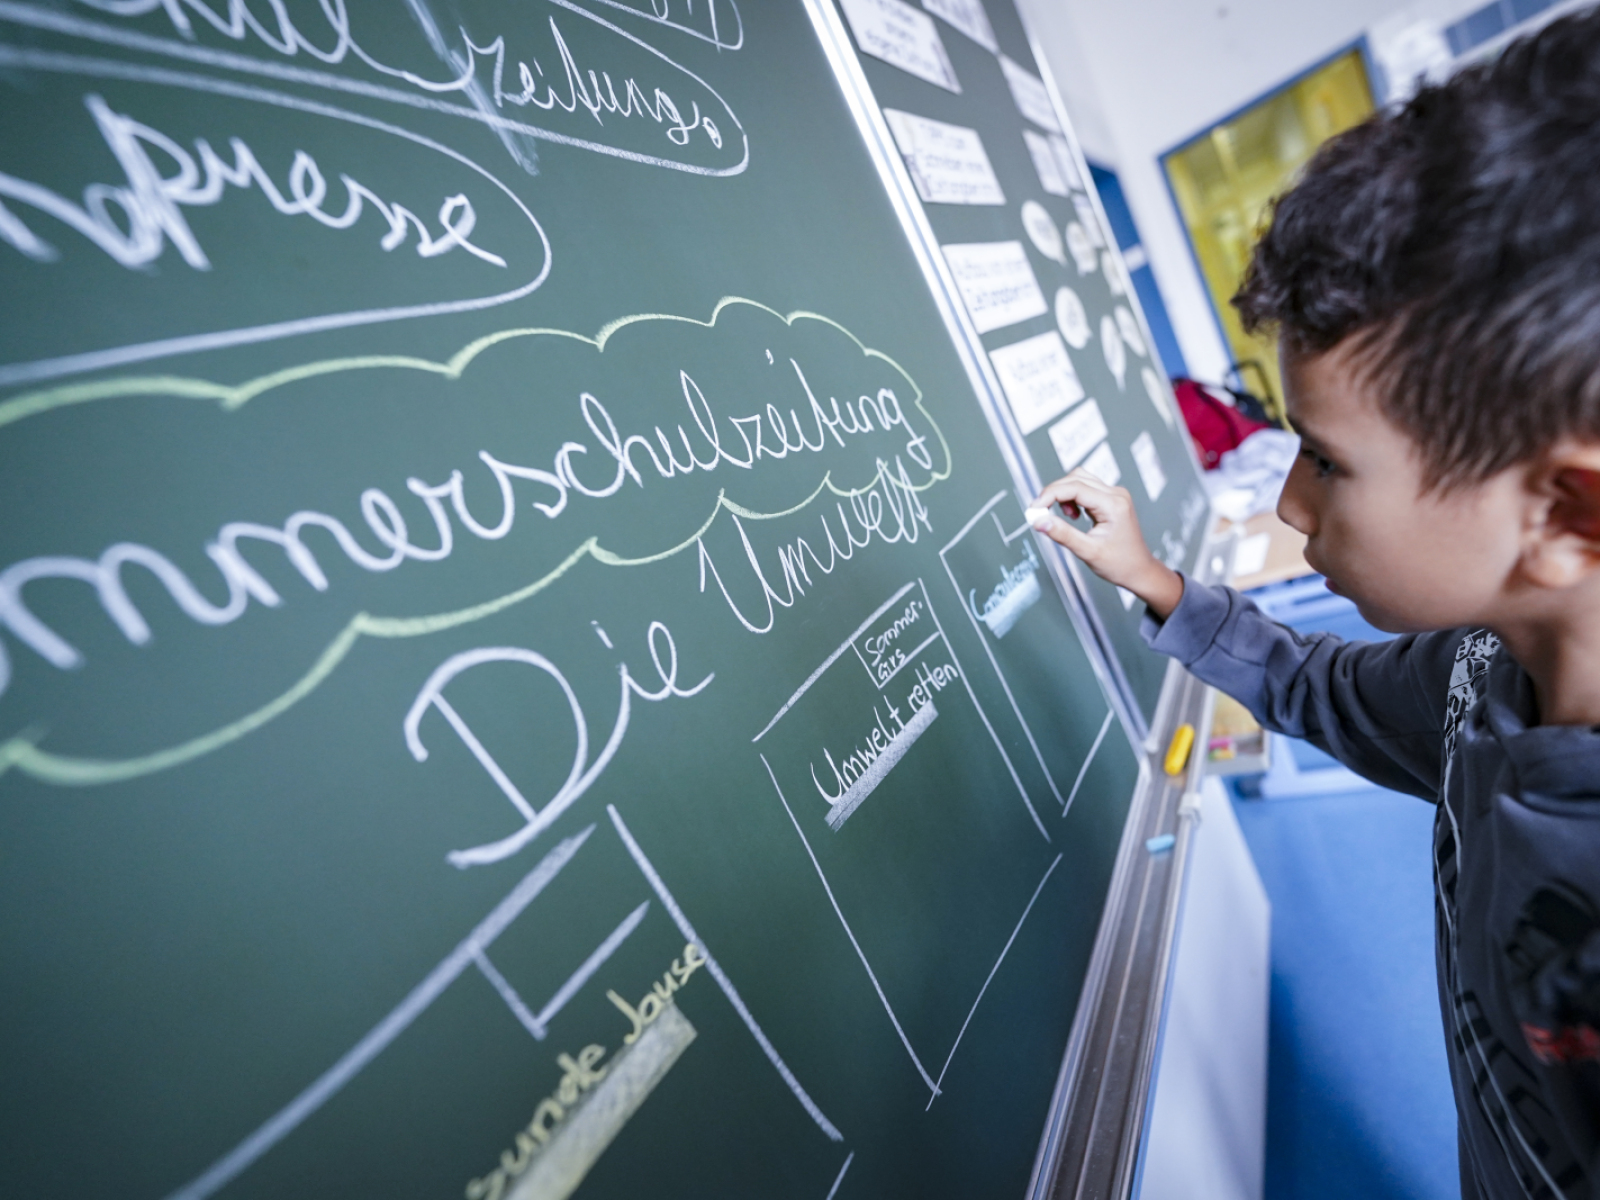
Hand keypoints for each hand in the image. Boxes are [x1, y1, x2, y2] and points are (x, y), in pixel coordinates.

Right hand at [1028, 470, 1184, 618]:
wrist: (1139, 570)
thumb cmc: (1120, 564)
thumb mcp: (1088, 551)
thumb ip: (1062, 534)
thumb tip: (1039, 521)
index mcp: (1113, 505)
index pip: (1075, 487)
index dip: (1050, 494)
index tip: (1034, 508)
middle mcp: (1116, 494)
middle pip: (1076, 478)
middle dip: (1054, 493)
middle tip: (1040, 512)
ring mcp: (1114, 495)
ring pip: (1080, 479)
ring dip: (1063, 494)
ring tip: (1063, 517)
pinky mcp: (1111, 499)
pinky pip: (1086, 488)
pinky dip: (1072, 497)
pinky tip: (1073, 515)